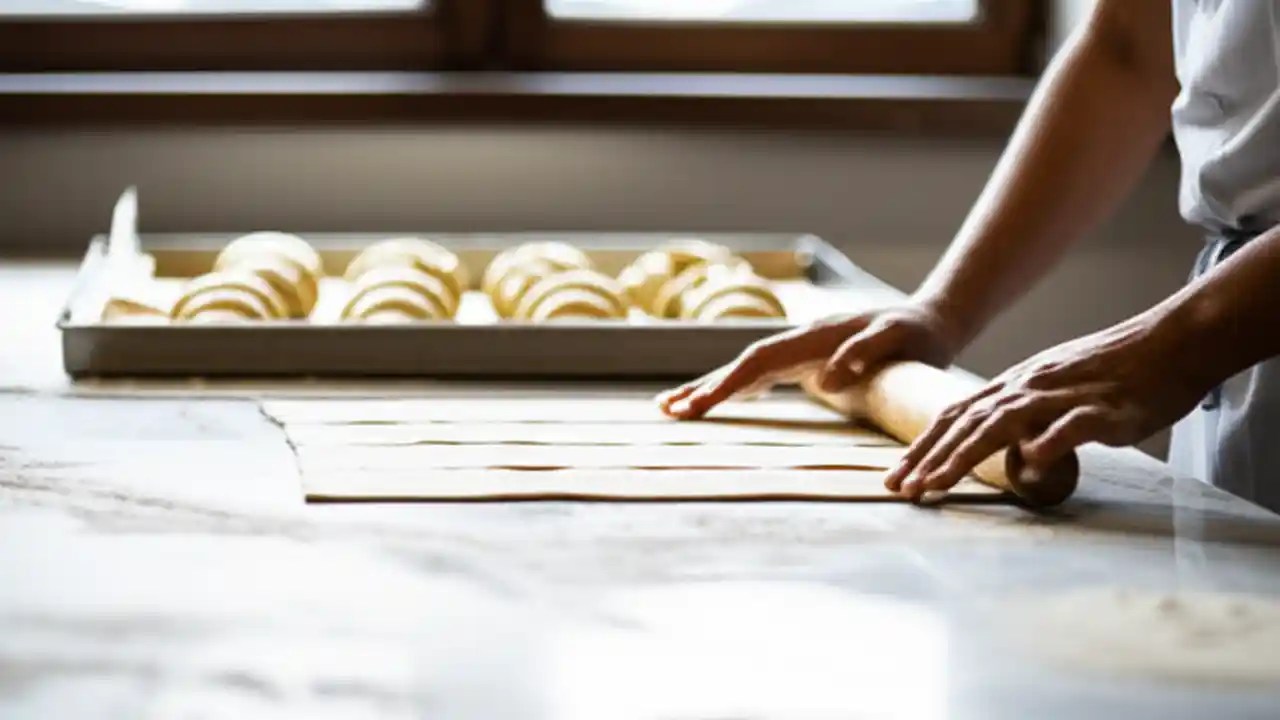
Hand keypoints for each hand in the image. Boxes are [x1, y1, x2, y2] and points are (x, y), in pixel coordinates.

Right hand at [657, 302, 961, 419]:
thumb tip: (824, 379)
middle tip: (667, 410)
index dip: (727, 384)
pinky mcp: (806, 361)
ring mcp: (801, 350)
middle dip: (705, 387)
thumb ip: (864, 354)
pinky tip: (715, 398)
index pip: (760, 362)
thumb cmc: (919, 337)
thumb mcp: (901, 340)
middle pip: (743, 365)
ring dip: (711, 388)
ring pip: (746, 370)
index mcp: (816, 337)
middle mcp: (801, 340)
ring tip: (674, 407)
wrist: (933, 321)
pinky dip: (734, 388)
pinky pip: (761, 376)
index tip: (698, 406)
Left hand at [884, 314, 1210, 499]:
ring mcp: (1063, 396)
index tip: (895, 476)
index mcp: (1015, 385)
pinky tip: (1031, 464)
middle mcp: (1028, 387)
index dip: (923, 446)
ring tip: (934, 484)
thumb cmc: (1115, 374)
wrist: (1171, 344)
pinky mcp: (1102, 409)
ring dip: (963, 455)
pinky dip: (1049, 443)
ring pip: (1002, 424)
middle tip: (899, 489)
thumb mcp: (1056, 393)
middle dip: (928, 457)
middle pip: (967, 422)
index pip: (956, 416)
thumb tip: (1013, 454)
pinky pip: (1072, 426)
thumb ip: (1027, 419)